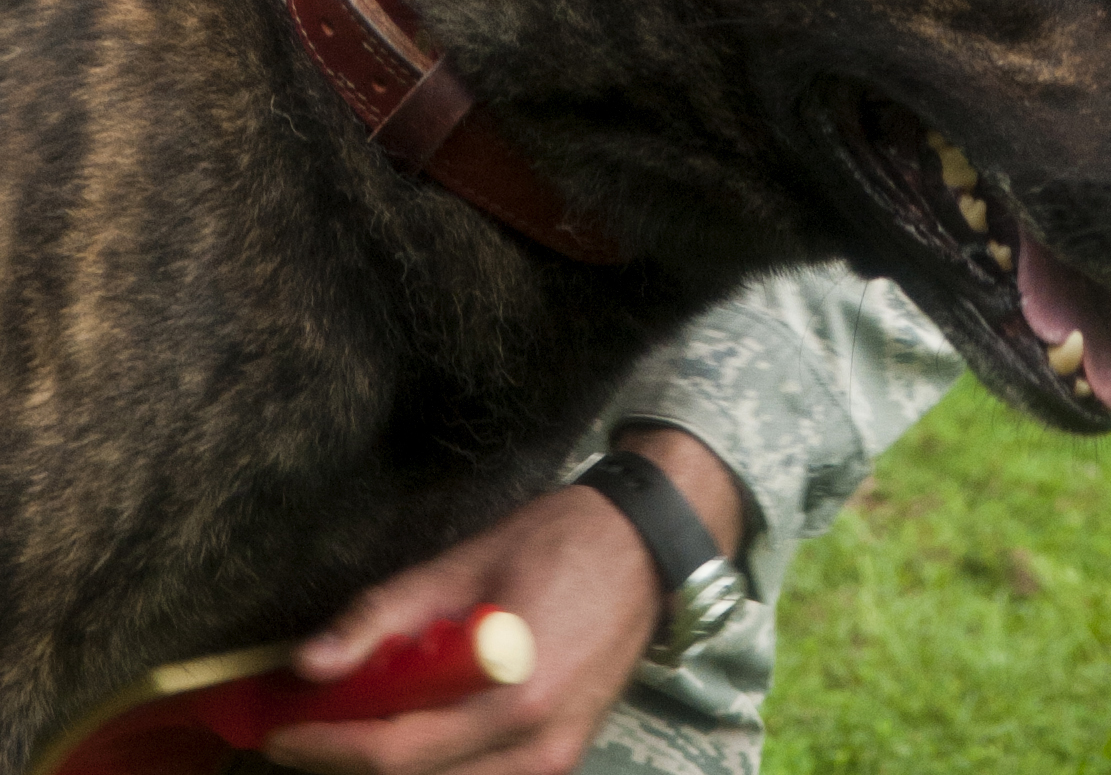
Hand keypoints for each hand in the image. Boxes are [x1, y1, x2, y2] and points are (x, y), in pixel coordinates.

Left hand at [265, 430, 748, 774]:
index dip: (327, 747)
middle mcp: (534, 742)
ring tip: (356, 724)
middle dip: (350, 758)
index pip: (396, 748)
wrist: (648, 545)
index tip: (279, 734)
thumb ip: (384, 615)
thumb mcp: (465, 563)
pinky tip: (418, 726)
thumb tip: (310, 661)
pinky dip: (441, 760)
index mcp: (510, 690)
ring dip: (396, 762)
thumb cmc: (560, 541)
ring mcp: (553, 758)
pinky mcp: (561, 758)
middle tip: (305, 728)